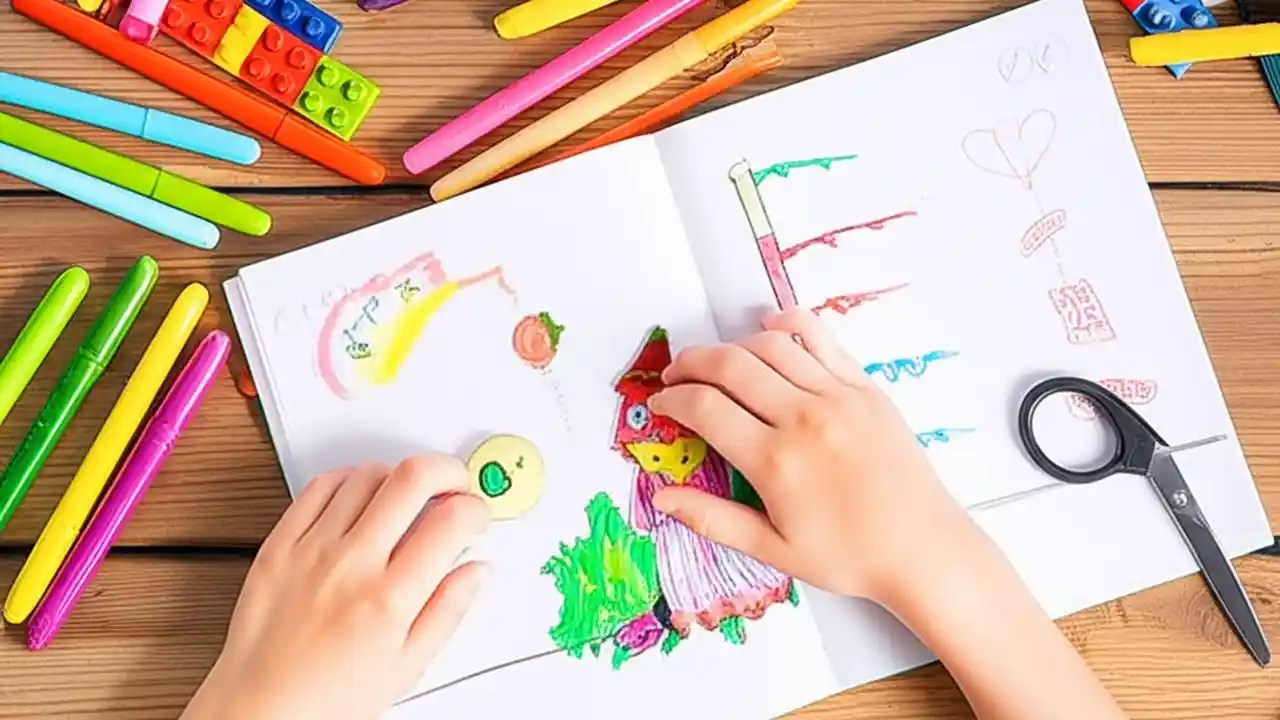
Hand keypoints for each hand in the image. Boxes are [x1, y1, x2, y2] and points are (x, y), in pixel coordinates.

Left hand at [182, 455, 490, 719]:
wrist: (260, 709)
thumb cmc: (328, 698)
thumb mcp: (407, 666)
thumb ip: (447, 611)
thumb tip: (476, 571)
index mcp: (389, 600)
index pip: (450, 521)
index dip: (476, 509)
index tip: (475, 517)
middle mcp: (351, 566)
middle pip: (412, 478)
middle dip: (449, 471)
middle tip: (454, 484)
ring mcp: (311, 550)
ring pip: (367, 474)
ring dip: (399, 476)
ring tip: (406, 496)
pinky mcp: (279, 544)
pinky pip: (319, 487)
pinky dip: (350, 479)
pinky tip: (361, 496)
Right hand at [648, 309, 977, 604]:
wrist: (923, 549)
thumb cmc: (850, 556)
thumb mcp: (773, 550)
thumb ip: (712, 519)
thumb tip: (662, 497)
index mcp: (776, 462)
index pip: (705, 409)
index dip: (672, 401)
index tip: (661, 405)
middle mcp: (804, 419)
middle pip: (729, 367)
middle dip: (690, 364)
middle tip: (676, 376)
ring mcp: (838, 397)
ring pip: (769, 346)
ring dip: (731, 346)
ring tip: (715, 362)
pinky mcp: (865, 388)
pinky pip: (820, 338)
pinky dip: (788, 325)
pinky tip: (768, 330)